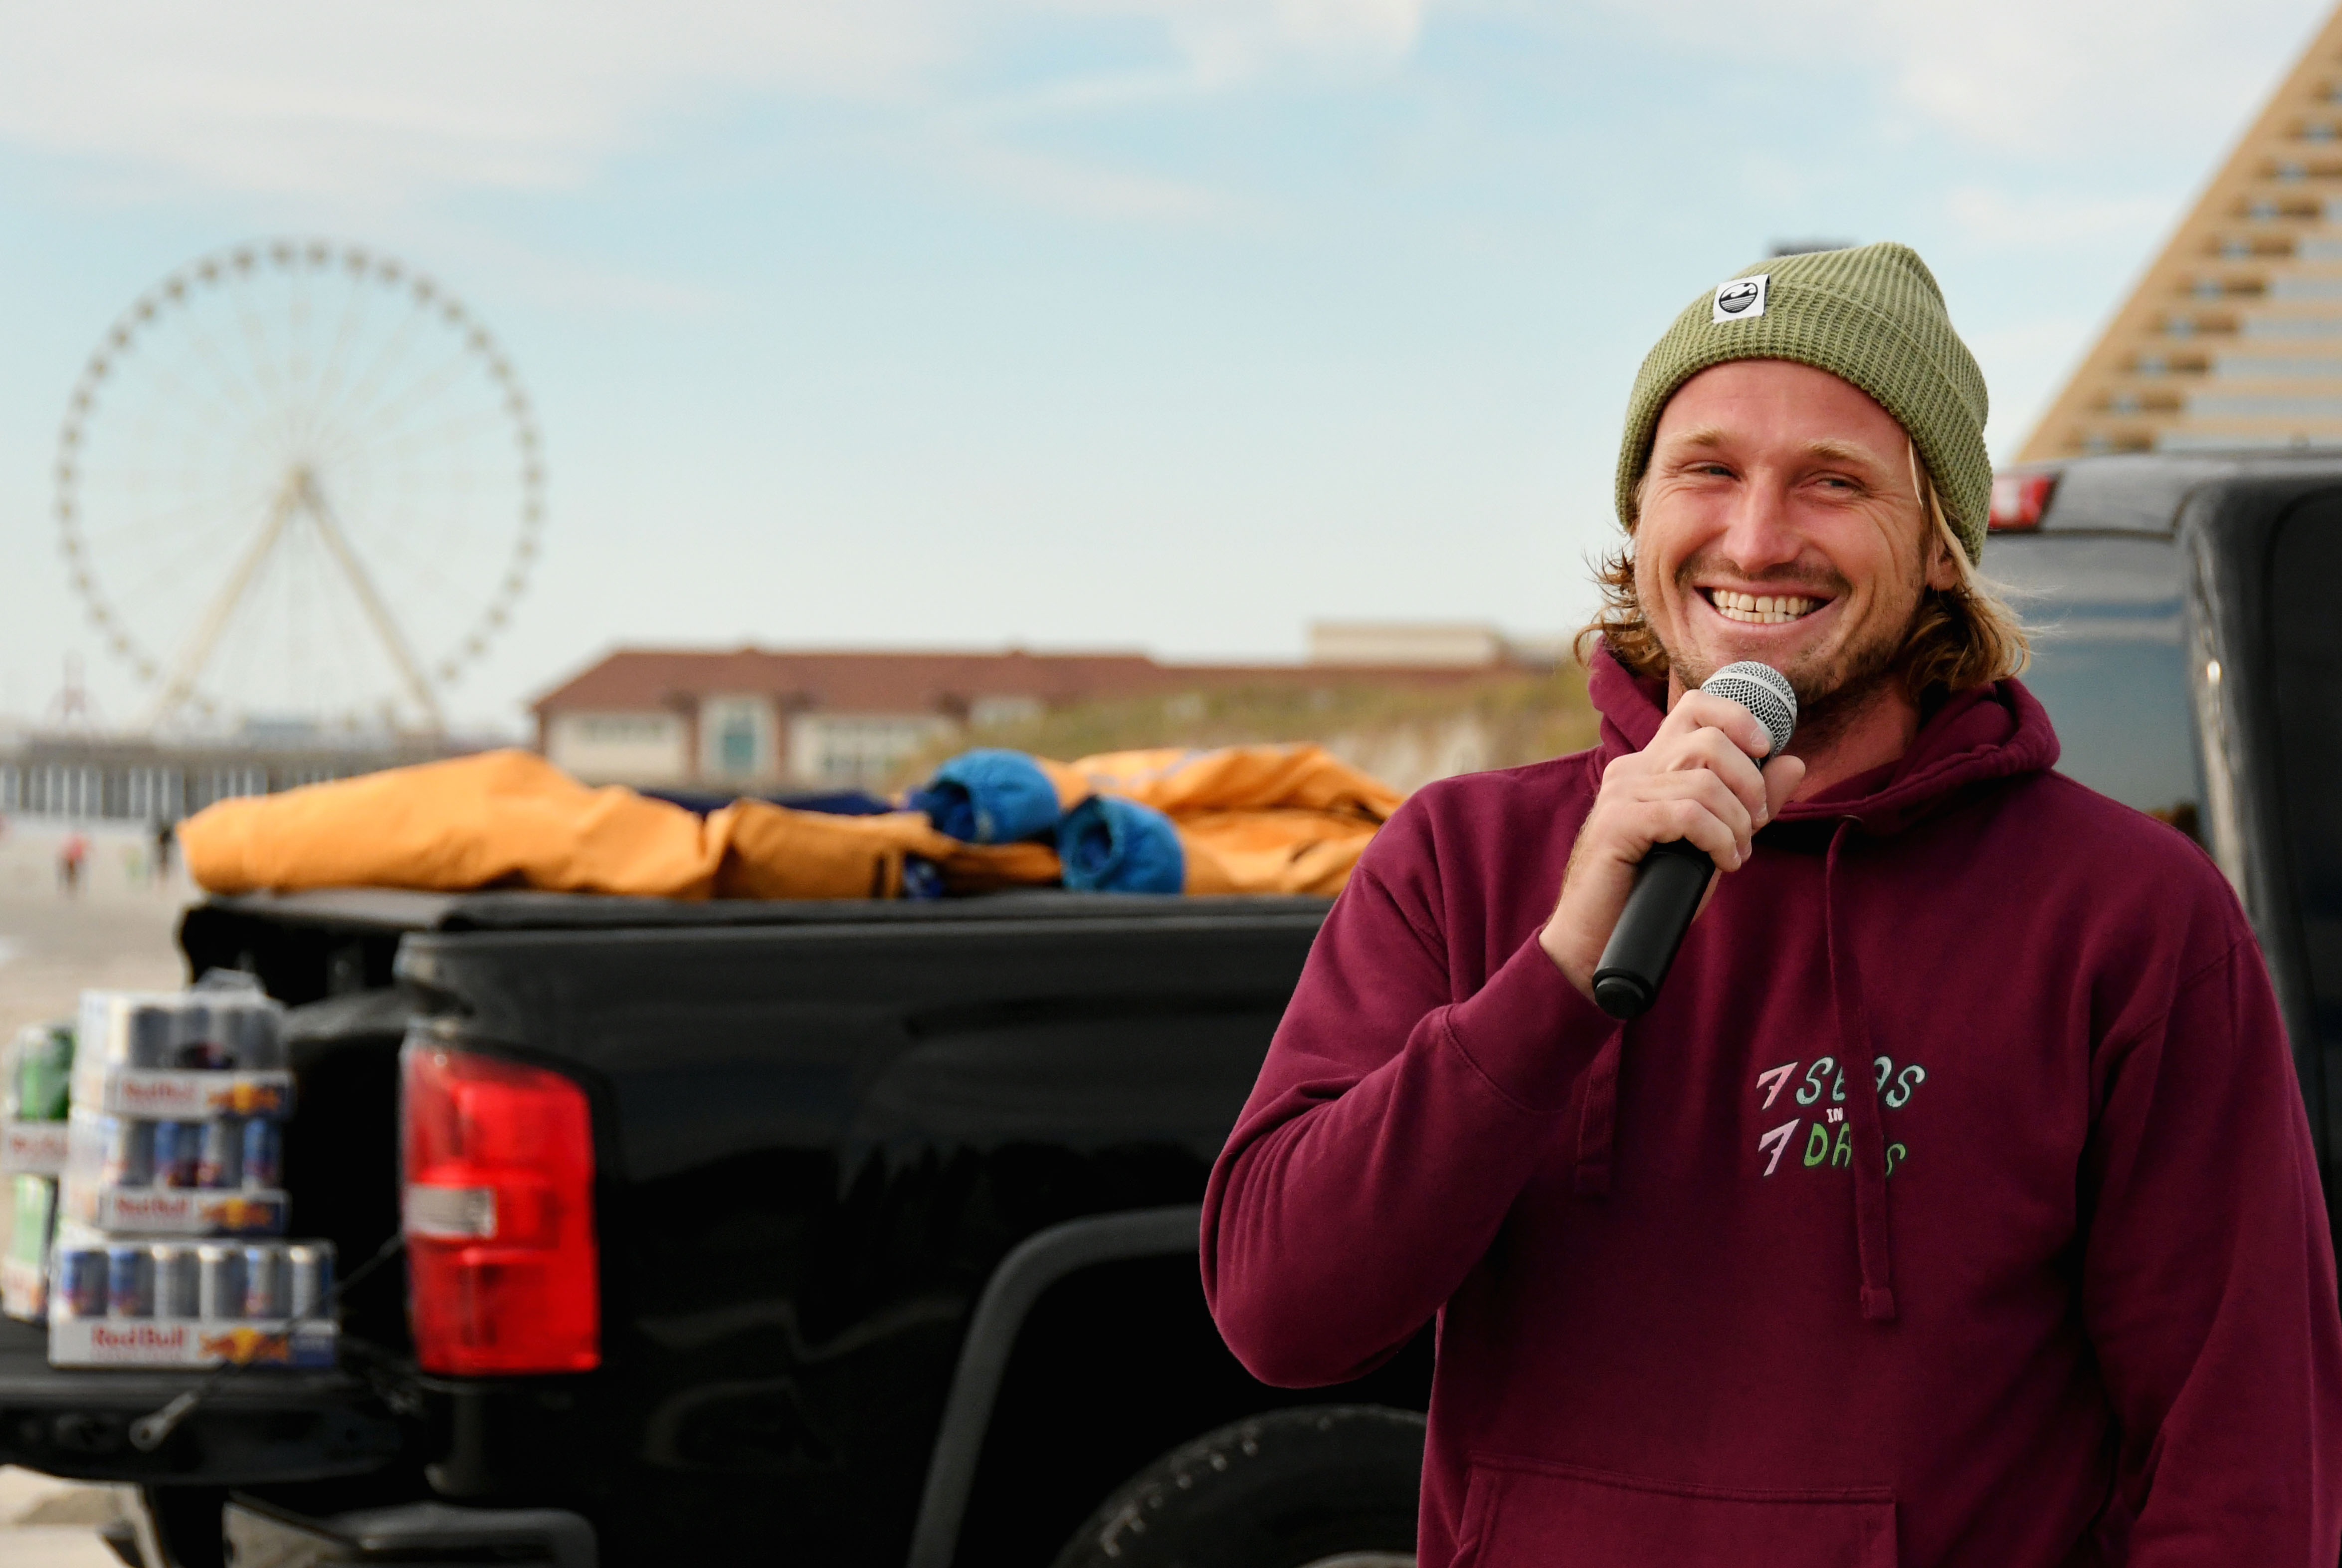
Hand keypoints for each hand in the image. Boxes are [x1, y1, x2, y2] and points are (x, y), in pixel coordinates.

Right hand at [1540, 692, 1805, 1000]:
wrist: (1602, 938)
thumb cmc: (1657, 889)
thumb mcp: (1715, 838)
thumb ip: (1749, 801)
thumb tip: (1793, 762)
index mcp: (1652, 764)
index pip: (1696, 707)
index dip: (1738, 717)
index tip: (1765, 750)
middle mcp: (1633, 769)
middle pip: (1709, 740)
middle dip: (1750, 784)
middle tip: (1755, 824)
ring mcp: (1622, 793)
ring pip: (1704, 783)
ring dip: (1737, 823)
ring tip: (1735, 853)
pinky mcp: (1619, 823)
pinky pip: (1688, 815)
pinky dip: (1718, 840)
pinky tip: (1722, 863)